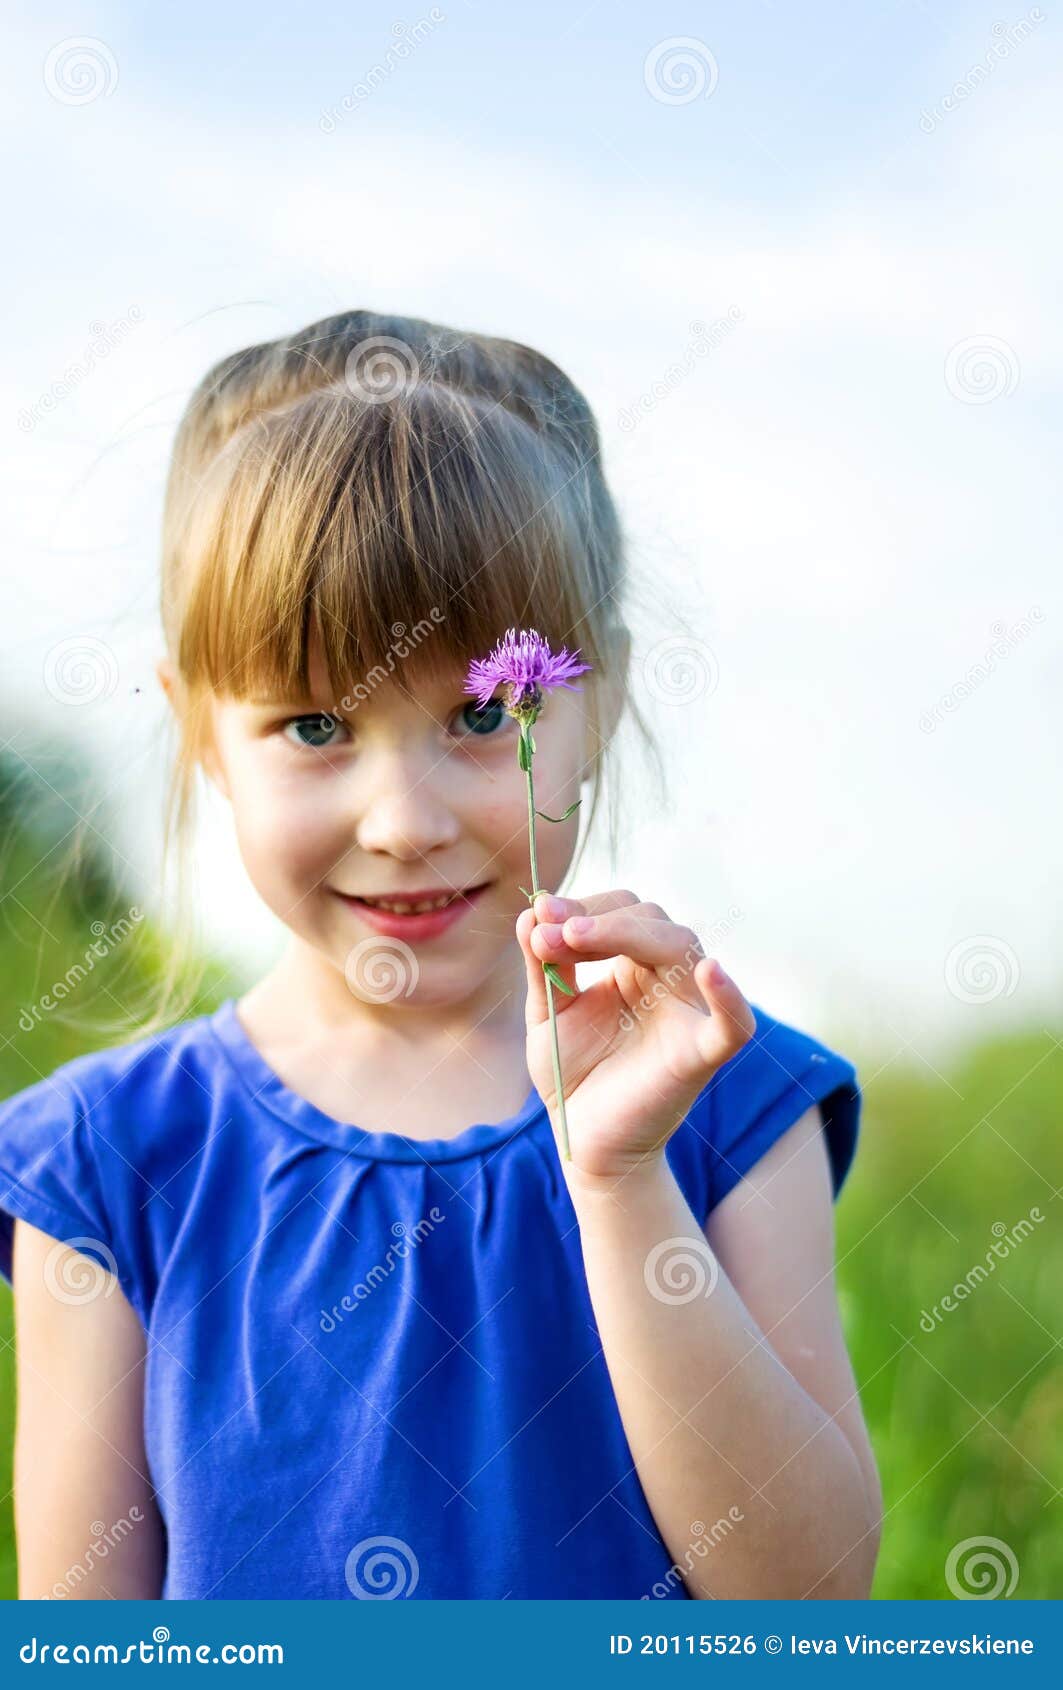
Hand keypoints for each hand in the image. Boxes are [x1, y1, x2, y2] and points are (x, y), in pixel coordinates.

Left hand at [516, 888, 756, 1180]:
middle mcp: (667, 981)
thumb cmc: (572, 1075)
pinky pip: (733, 1025)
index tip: (539, 915)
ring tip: (576, 937)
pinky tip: (713, 971)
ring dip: (630, 933)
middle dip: (599, 918)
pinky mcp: (700, 1055)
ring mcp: (687, 1013)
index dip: (583, 907)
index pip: (621, 911)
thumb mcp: (547, 1012)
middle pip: (653, 919)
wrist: (583, 1141)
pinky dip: (729, 999)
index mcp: (633, 966)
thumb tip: (530, 913)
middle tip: (551, 933)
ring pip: (684, 948)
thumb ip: (543, 966)